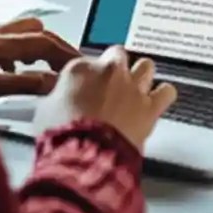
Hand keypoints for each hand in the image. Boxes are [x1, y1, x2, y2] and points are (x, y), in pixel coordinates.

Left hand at [0, 18, 80, 98]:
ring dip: (37, 49)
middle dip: (56, 48)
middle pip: (37, 31)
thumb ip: (22, 84)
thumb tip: (55, 81)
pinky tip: (13, 72)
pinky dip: (20, 54)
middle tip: (68, 68)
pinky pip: (5, 43)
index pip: (44, 42)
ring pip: (20, 34)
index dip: (66, 54)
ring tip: (45, 70)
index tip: (82, 67)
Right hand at [33, 45, 177, 150]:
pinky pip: (167, 91)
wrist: (85, 157)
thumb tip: (63, 99)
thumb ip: (59, 97)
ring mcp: (132, 87)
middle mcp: (109, 71)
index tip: (85, 87)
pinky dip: (163, 95)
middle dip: (115, 68)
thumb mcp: (45, 111)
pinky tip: (157, 101)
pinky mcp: (150, 106)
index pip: (86, 62)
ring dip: (141, 76)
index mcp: (80, 69)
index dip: (87, 77)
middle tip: (109, 85)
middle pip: (118, 56)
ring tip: (135, 89)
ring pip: (146, 66)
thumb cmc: (61, 137)